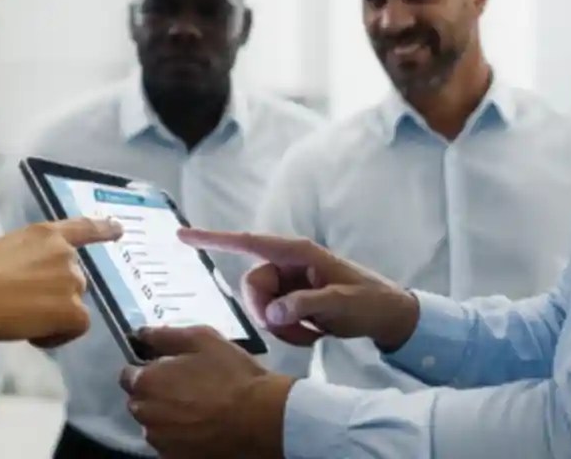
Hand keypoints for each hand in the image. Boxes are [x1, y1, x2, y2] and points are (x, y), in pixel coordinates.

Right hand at [0, 217, 122, 349]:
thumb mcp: (4, 254)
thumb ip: (29, 261)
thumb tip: (34, 286)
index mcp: (45, 234)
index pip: (82, 228)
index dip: (103, 229)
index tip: (120, 229)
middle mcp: (66, 253)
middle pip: (74, 280)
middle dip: (55, 295)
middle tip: (20, 305)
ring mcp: (73, 280)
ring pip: (74, 304)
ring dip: (55, 315)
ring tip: (20, 319)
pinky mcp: (73, 309)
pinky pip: (77, 327)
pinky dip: (59, 336)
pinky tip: (33, 335)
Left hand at [120, 326, 292, 458]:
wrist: (260, 419)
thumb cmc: (231, 374)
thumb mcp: (202, 339)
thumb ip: (165, 336)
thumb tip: (140, 333)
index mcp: (146, 382)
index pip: (128, 375)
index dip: (146, 368)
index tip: (166, 367)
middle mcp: (145, 414)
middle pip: (140, 401)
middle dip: (154, 393)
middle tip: (185, 386)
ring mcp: (160, 441)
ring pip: (154, 424)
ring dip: (166, 416)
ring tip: (196, 408)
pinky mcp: (176, 458)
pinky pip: (170, 443)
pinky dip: (180, 435)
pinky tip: (202, 427)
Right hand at [180, 228, 419, 351]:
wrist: (389, 316)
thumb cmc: (370, 302)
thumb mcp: (341, 304)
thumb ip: (305, 305)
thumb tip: (272, 312)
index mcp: (297, 253)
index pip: (247, 243)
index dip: (213, 239)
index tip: (182, 236)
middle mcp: (288, 265)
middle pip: (252, 286)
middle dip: (268, 312)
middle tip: (299, 325)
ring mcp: (290, 284)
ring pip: (261, 307)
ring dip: (283, 327)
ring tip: (314, 330)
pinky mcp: (293, 301)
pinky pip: (273, 320)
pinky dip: (290, 333)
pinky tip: (314, 332)